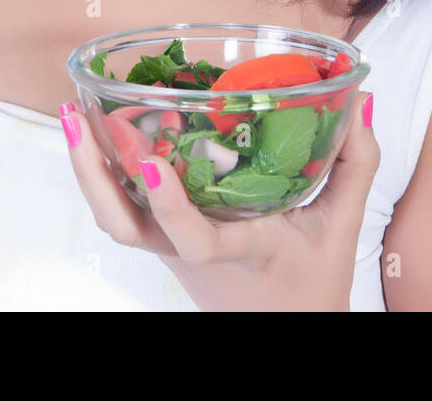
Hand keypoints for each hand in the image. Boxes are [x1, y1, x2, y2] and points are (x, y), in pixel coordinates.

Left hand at [59, 93, 378, 310]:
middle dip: (93, 172)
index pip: (198, 238)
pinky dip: (105, 172)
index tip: (154, 160)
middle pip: (123, 225)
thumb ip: (355, 164)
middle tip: (76, 114)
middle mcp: (193, 254)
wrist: (286, 331)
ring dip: (88, 168)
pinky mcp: (164, 245)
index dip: (171, 203)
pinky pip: (123, 210)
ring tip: (74, 113)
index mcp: (240, 250)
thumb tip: (358, 100)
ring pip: (113, 218)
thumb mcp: (342, 226)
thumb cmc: (312, 283)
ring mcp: (171, 251)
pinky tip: (100, 130)